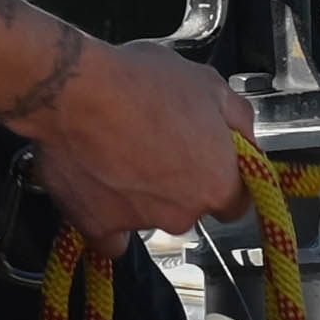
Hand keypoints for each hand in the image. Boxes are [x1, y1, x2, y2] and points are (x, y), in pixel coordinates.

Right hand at [1, 25, 256, 258]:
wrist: (75, 92)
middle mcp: (183, 213)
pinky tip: (100, 191)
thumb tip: (245, 138)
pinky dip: (107, 220)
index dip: (226, 180)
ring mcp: (139, 225)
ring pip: (150, 217)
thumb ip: (237, 118)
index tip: (211, 161)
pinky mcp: (96, 228)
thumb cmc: (144, 83)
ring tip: (119, 153)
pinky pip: (111, 236)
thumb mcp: (207, 83)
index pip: (237, 202)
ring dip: (142, 195)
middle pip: (190, 207)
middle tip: (158, 143)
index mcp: (217, 182)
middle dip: (180, 183)